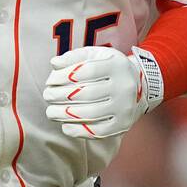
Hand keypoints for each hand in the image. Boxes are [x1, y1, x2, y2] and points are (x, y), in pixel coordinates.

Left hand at [43, 46, 161, 138]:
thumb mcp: (96, 55)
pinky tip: (65, 125)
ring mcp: (124, 108)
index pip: (86, 71)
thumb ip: (75, 56)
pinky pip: (98, 131)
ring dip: (65, 115)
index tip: (50, 81)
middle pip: (86, 94)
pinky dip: (79, 131)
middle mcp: (123, 87)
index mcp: (116, 65)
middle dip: (60, 96)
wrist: (139, 86)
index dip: (64, 76)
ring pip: (90, 114)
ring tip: (51, 112)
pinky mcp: (122, 125)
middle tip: (47, 96)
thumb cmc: (109, 69)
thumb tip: (54, 63)